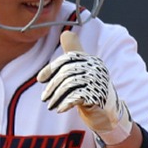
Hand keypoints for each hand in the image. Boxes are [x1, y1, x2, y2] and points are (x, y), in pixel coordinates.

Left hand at [38, 31, 133, 145]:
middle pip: (67, 73)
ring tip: (50, 106)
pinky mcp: (98, 97)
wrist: (107, 113)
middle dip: (52, 86)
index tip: (40, 79)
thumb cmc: (92, 90)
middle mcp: (97, 68)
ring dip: (57, 97)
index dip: (51, 68)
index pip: (68, 59)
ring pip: (70, 85)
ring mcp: (98, 82)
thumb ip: (74, 53)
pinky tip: (60, 110)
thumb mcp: (83, 70)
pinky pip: (77, 97)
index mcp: (92, 61)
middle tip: (44, 98)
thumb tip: (65, 33)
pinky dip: (66, 103)